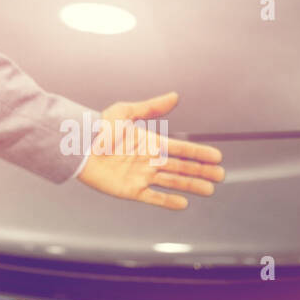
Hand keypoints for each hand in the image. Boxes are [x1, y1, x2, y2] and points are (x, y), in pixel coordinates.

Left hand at [75, 91, 223, 208]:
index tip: (217, 156)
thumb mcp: (125, 113)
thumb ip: (151, 108)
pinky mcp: (131, 190)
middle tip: (221, 175)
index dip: (198, 152)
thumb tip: (175, 96)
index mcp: (149, 142)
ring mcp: (141, 176)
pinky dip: (168, 201)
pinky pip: (153, 198)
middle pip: (181, 167)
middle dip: (201, 171)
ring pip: (172, 182)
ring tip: (210, 189)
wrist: (78, 148)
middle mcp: (148, 160)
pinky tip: (183, 203)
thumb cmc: (98, 128)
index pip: (180, 148)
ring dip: (191, 185)